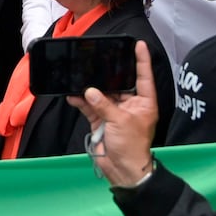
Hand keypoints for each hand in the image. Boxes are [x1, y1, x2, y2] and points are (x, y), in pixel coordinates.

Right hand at [66, 41, 158, 186]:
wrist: (122, 171)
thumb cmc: (132, 146)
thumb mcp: (121, 121)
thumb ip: (104, 104)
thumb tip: (89, 91)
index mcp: (143, 103)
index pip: (143, 77)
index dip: (141, 60)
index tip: (138, 44)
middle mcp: (129, 105)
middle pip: (118, 83)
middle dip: (108, 74)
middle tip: (98, 57)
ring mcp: (114, 112)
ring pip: (101, 94)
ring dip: (90, 89)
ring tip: (79, 77)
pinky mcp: (101, 120)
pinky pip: (89, 106)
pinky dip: (80, 101)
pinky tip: (72, 95)